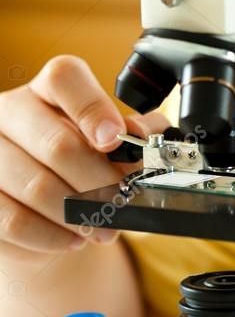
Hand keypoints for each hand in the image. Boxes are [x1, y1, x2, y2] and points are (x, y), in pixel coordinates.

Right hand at [0, 55, 167, 272]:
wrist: (42, 207)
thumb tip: (141, 134)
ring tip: (103, 227)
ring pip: (36, 186)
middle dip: (99, 181)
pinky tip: (71, 238)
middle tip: (121, 202)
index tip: (116, 141)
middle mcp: (11, 111)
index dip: (93, 109)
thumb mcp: (113, 141)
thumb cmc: (80, 165)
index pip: (64, 78)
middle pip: (57, 143)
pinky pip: (12, 219)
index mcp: (48, 89)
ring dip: (78, 215)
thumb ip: (134, 131)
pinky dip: (50, 235)